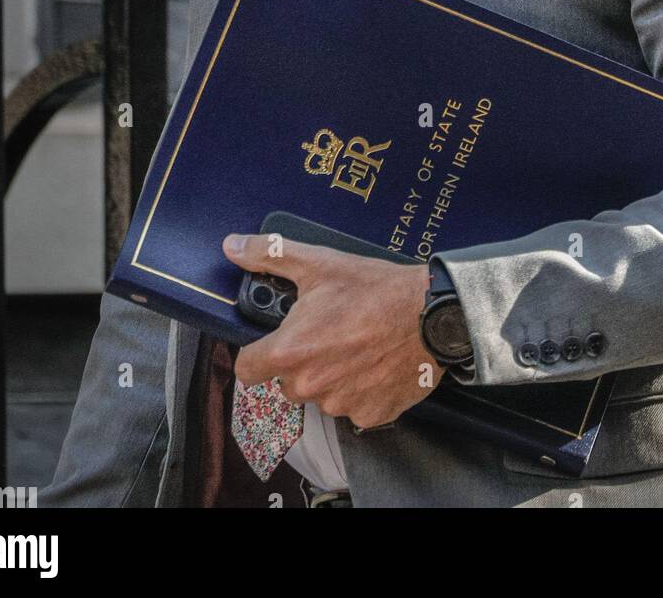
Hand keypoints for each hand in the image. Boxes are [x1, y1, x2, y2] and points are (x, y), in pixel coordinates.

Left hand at [223, 233, 441, 429]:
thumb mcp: (319, 263)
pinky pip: (354, 407)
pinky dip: (361, 390)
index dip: (257, 354)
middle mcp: (309, 386)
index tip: (273, 342)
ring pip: (322, 395)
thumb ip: (269, 255)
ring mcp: (340, 405)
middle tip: (328, 334)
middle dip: (301, 362)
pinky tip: (375, 363)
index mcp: (289, 352)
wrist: (430, 314)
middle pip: (287, 382)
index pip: (247, 370)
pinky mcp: (369, 415)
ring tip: (356, 345)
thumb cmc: (374, 288)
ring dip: (331, 377)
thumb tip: (231, 246)